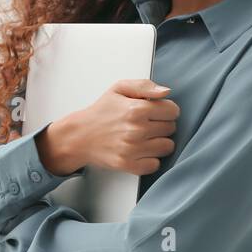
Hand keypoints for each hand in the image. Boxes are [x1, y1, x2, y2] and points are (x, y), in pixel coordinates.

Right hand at [36, 79, 178, 176]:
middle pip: (171, 129)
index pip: (173, 111)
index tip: (157, 112)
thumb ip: (145, 86)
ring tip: (144, 137)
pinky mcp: (128, 164)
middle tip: (146, 124)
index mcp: (136, 109)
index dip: (166, 110)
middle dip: (162, 125)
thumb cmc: (101, 112)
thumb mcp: (119, 88)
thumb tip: (166, 92)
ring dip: (159, 142)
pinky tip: (140, 151)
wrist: (79, 135)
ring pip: (167, 147)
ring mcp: (132, 149)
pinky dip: (150, 159)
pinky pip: (155, 165)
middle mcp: (136, 130)